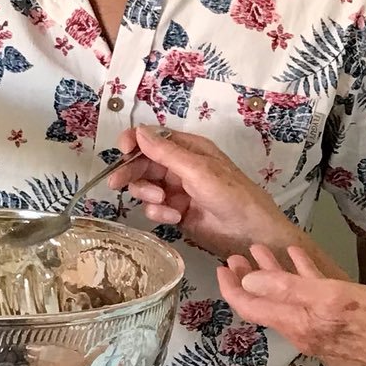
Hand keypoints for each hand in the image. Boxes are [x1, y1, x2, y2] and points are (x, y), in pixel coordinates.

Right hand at [108, 126, 301, 262]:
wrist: (249, 233)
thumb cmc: (230, 194)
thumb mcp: (197, 169)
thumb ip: (166, 152)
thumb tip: (139, 132)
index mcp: (188, 149)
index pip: (154, 139)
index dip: (135, 142)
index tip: (122, 151)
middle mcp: (180, 167)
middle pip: (144, 164)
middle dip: (132, 172)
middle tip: (116, 183)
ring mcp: (177, 191)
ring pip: (146, 187)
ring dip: (147, 194)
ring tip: (162, 201)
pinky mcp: (176, 213)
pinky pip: (155, 209)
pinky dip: (159, 213)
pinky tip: (175, 217)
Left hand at [216, 244, 365, 365]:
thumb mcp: (331, 297)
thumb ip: (289, 288)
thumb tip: (250, 280)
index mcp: (297, 323)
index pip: (251, 307)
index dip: (233, 288)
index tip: (222, 268)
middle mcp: (302, 330)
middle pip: (265, 304)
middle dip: (248, 279)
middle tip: (237, 255)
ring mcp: (319, 329)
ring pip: (286, 300)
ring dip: (272, 275)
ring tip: (261, 251)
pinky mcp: (336, 326)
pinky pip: (309, 300)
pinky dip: (300, 279)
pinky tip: (300, 260)